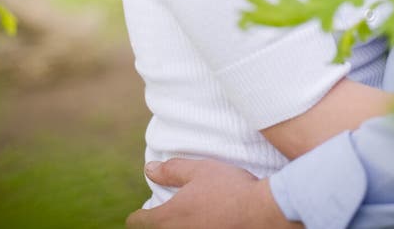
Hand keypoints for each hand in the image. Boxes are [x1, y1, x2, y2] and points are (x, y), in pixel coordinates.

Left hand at [126, 158, 299, 228]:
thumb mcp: (198, 170)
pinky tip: (201, 222)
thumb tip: (149, 170)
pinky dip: (191, 227)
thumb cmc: (229, 187)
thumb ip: (171, 171)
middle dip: (156, 223)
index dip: (136, 218)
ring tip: (181, 217)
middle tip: (157, 216)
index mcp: (171, 216)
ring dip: (175, 225)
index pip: (143, 221)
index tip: (133, 218)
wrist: (260, 211)